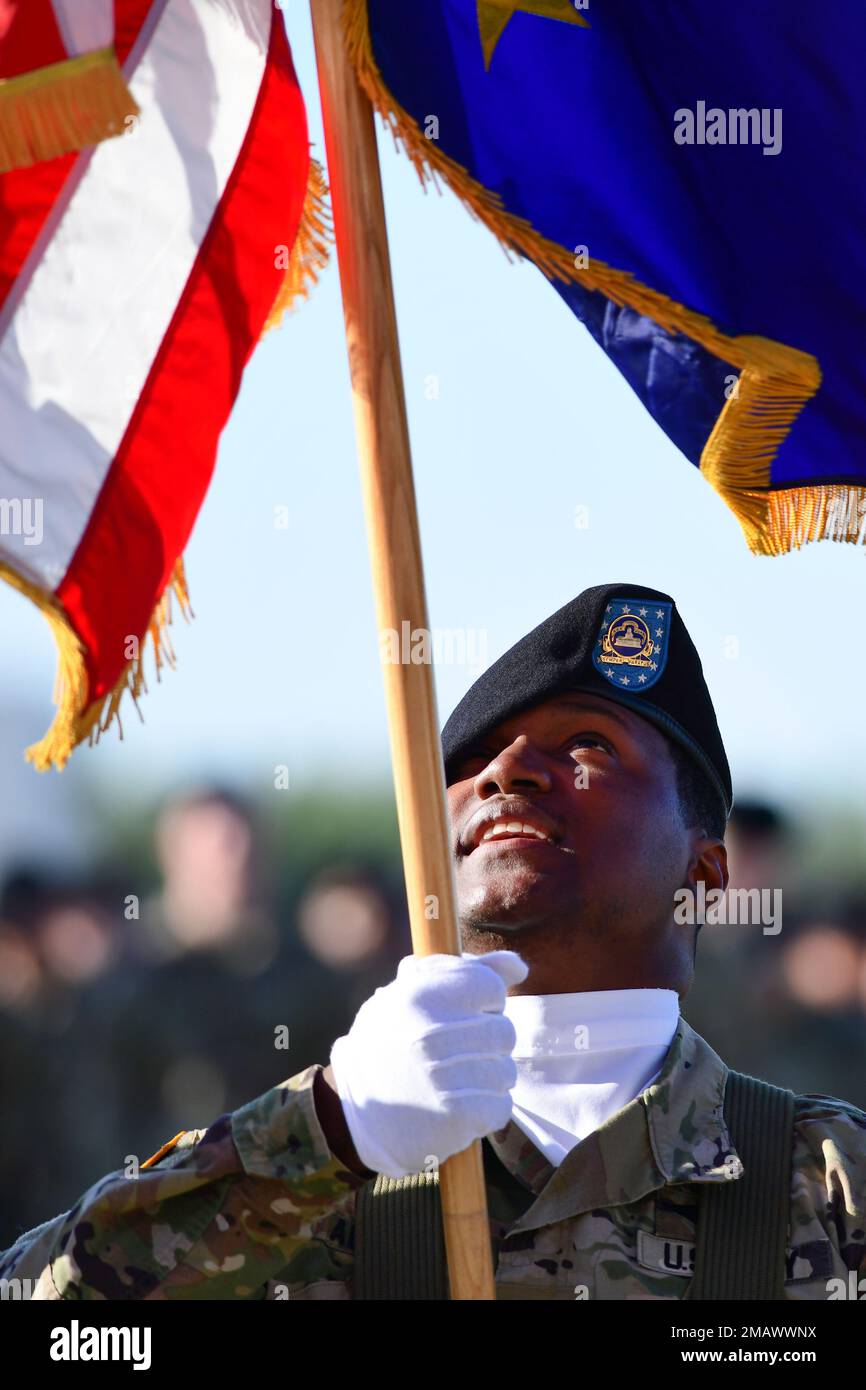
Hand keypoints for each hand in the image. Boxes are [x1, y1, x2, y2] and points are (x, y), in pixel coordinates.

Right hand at [328, 950, 527, 1178]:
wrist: (352, 1111)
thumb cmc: (387, 1043)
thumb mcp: (409, 993)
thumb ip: (463, 971)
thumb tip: (518, 966)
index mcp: (420, 995)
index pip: (491, 987)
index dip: (483, 1003)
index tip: (463, 1016)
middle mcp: (432, 1034)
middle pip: (504, 1031)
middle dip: (487, 1044)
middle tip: (455, 1055)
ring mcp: (446, 1078)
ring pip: (505, 1071)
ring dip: (487, 1079)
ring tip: (454, 1082)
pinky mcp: (458, 1117)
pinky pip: (501, 1106)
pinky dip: (485, 1110)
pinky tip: (457, 1107)